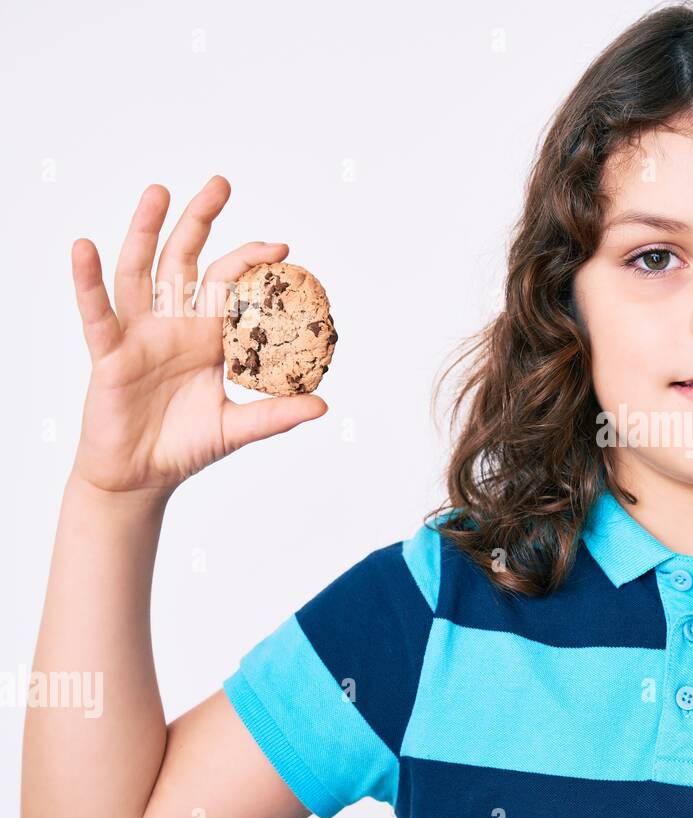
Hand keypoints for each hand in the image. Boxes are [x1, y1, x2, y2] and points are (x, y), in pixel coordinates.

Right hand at [69, 176, 326, 500]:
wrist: (142, 475)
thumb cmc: (186, 445)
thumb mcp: (237, 427)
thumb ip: (276, 413)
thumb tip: (323, 405)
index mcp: (207, 336)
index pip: (230, 285)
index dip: (252, 262)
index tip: (282, 247)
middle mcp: (173, 324)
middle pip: (185, 259)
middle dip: (201, 221)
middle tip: (220, 183)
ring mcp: (139, 333)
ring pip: (140, 270)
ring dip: (146, 230)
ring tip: (159, 191)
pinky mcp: (109, 352)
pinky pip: (97, 311)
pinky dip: (88, 280)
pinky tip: (85, 247)